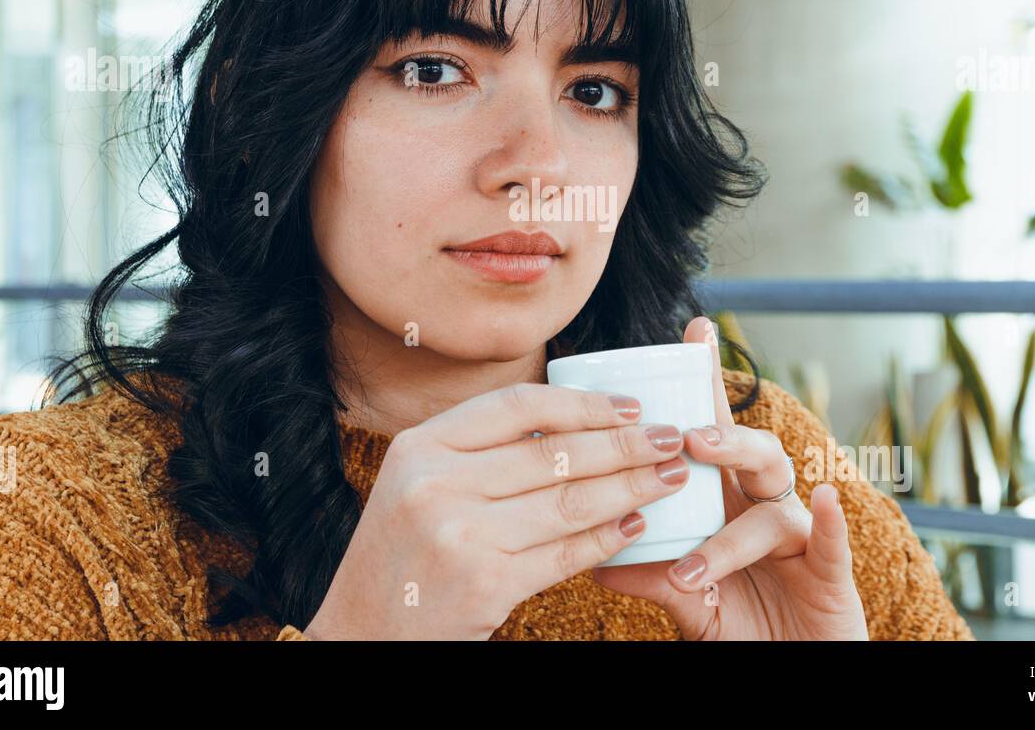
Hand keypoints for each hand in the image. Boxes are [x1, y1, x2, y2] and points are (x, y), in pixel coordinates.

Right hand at [303, 380, 689, 638]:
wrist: (361, 633)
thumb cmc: (403, 554)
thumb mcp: (418, 483)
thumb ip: (479, 452)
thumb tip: (574, 423)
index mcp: (421, 445)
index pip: (517, 405)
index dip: (581, 403)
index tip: (630, 406)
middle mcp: (436, 483)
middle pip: (552, 452)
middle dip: (624, 444)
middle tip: (673, 439)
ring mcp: (460, 534)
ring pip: (568, 501)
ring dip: (630, 487)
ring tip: (667, 477)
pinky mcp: (485, 583)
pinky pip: (564, 554)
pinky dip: (606, 538)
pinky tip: (635, 525)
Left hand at [590, 316, 868, 639]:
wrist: (791, 672)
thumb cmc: (741, 626)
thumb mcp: (690, 600)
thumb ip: (652, 577)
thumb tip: (593, 561)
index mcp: (727, 501)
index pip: (715, 433)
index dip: (708, 382)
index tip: (694, 330)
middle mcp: (765, 506)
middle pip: (751, 451)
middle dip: (721, 435)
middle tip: (686, 435)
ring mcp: (800, 537)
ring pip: (774, 502)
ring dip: (735, 515)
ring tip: (697, 519)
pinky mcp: (831, 573)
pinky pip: (830, 541)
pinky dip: (828, 520)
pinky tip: (822, 500)